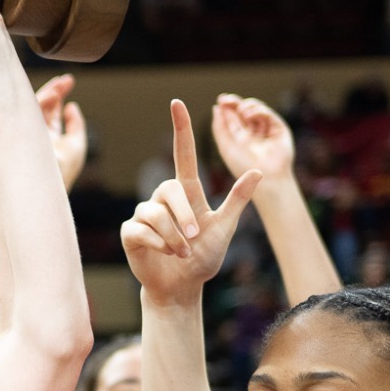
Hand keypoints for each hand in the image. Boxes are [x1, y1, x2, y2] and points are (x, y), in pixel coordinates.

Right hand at [36, 74, 87, 189]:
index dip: (58, 95)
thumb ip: (76, 124)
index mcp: (48, 139)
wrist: (48, 182)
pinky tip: (52, 94)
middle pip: (41, 106)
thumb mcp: (76, 144)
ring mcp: (26, 132)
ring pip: (32, 107)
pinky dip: (39, 100)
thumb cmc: (64, 169)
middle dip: (52, 90)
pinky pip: (26, 110)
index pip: (51, 112)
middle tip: (65, 79)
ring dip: (46, 93)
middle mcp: (35, 134)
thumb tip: (71, 106)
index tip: (68, 81)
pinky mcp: (19, 131)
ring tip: (59, 86)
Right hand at [122, 100, 261, 306]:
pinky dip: (159, 245)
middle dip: (184, 215)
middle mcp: (163, 198)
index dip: (181, 129)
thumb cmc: (204, 258)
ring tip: (182, 252)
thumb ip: (237, 200)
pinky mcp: (130, 231)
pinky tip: (165, 254)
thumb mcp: (225, 228)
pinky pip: (142, 230)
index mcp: (187, 193)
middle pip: (170, 188)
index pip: (182, 154)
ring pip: (155, 213)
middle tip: (193, 239)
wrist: (182, 287)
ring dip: (174, 237)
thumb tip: (258, 170)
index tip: (178, 103)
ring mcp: (144, 213)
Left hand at [212, 94, 295, 182]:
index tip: (220, 100)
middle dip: (236, 103)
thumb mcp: (225, 145)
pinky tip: (249, 115)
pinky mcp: (279, 130)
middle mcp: (254, 134)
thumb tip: (216, 107)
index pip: (234, 118)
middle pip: (245, 112)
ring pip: (257, 110)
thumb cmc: (242, 165)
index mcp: (241, 139)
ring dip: (247, 106)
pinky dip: (258, 111)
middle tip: (227, 99)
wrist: (264, 177)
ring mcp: (267, 131)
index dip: (228, 108)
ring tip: (241, 112)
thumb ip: (220, 127)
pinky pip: (268, 114)